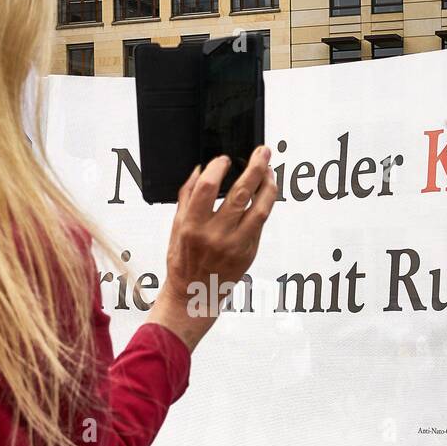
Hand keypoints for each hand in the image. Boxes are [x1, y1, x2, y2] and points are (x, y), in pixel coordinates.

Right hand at [148, 147, 277, 350]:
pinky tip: (265, 191)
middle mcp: (215, 235)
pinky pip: (261, 222)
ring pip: (260, 208)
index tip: (225, 159)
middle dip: (255, 167)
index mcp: (192, 227)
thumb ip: (187, 196)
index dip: (218, 168)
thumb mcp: (176, 227)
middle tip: (262, 151)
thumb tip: (199, 170)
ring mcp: (235, 244)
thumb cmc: (183, 260)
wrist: (194, 294)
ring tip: (270, 170)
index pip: (207, 188)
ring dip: (268, 185)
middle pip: (240, 193)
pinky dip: (266, 203)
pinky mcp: (249, 251)